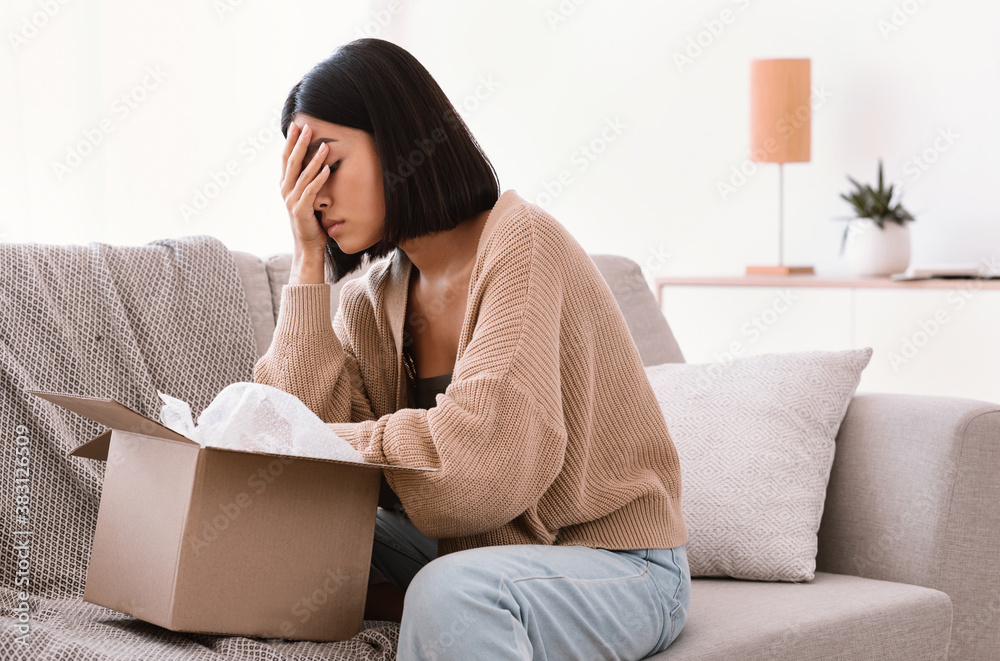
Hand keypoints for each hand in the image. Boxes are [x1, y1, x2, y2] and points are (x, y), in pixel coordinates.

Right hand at [280, 122, 330, 258]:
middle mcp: (285, 190)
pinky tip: (327, 168)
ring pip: (303, 175)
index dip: (291, 141)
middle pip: (292, 162)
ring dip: (314, 159)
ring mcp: (291, 200)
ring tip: (324, 145)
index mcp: (285, 185)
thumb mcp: (305, 197)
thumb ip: (305, 182)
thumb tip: (313, 162)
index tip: (296, 125)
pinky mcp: (301, 210)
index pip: (286, 158)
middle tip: (308, 127)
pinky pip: (311, 190)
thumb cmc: (310, 220)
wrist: (307, 244)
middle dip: (300, 143)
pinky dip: (319, 179)